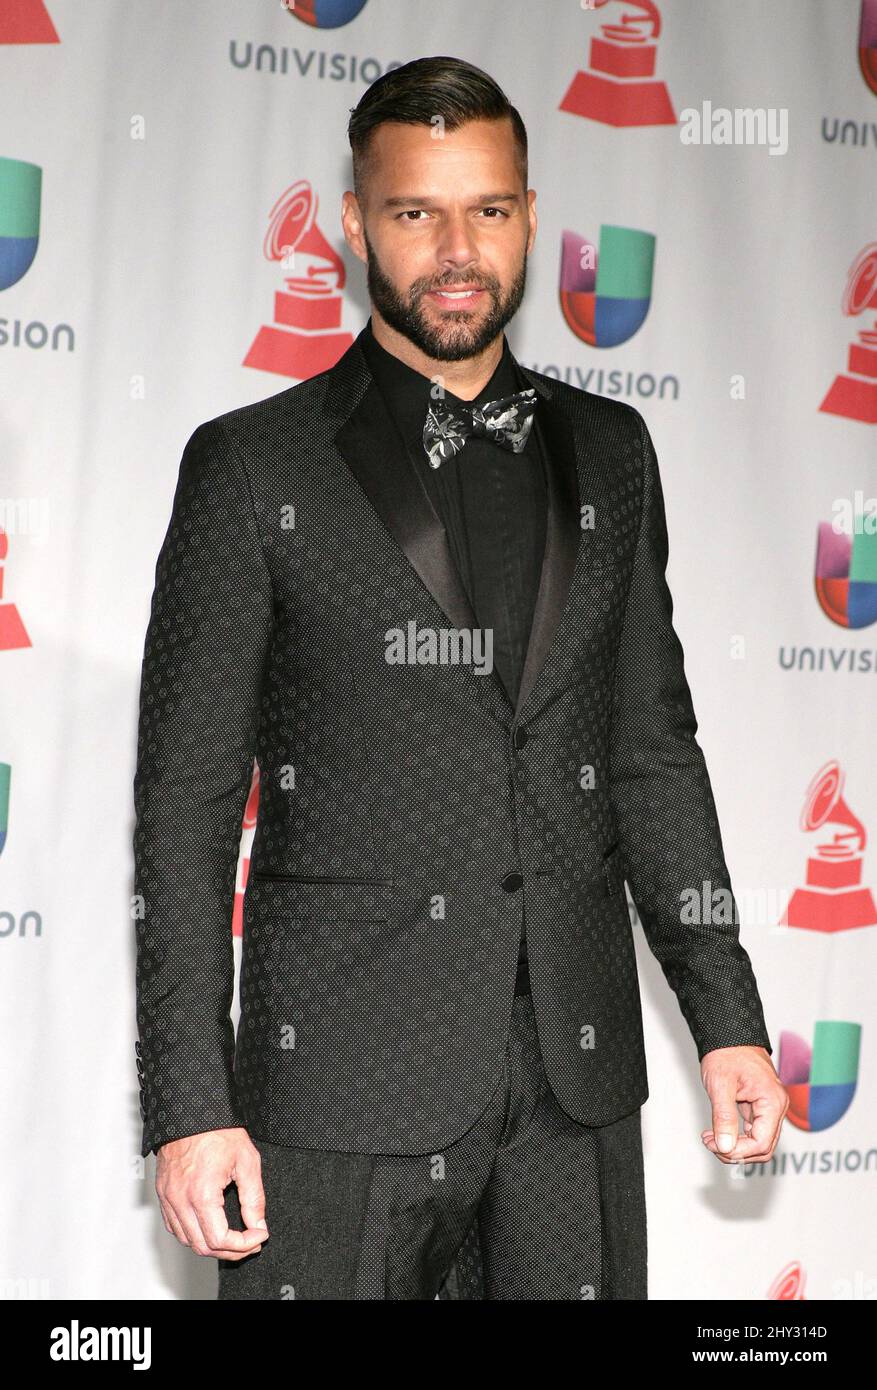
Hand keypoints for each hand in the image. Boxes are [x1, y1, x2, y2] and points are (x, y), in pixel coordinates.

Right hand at [155, 1126, 268, 1259]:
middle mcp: (180, 1200)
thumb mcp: (246, 1161)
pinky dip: (192, 1234)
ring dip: (210, 1246)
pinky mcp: (163, 1193)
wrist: (193, 1111)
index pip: (220, 1240)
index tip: (259, 1235)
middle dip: (230, 1251)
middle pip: (202, 1247)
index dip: (244, 1244)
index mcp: (201, 1194)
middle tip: (250, 1242)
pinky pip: (174, 1226)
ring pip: (186, 1240)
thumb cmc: (218, 1131)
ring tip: (233, 1239)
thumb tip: (258, 1225)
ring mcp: (168, 1197)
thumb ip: (254, 1199)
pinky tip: (209, 1228)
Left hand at [699, 1046, 788, 1163]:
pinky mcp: (759, 1106)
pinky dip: (736, 1136)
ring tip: (710, 1137)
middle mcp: (776, 1106)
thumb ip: (724, 1118)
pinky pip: (753, 1131)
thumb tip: (725, 1147)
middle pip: (763, 1147)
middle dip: (736, 1152)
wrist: (729, 1033)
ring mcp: (769, 1107)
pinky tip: (717, 1132)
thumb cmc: (726, 1052)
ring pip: (758, 1141)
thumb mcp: (721, 1086)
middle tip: (711, 1143)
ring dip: (735, 1146)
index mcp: (772, 1101)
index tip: (714, 1145)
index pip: (761, 1143)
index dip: (737, 1151)